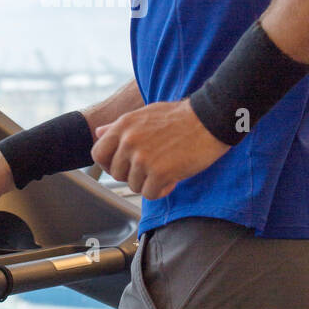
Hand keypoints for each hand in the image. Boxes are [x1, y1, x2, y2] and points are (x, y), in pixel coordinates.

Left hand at [91, 99, 229, 198]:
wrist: (210, 119)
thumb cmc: (181, 116)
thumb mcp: (146, 114)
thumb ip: (120, 126)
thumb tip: (98, 132)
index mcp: (124, 125)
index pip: (98, 153)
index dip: (108, 164)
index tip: (123, 166)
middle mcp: (129, 141)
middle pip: (117, 174)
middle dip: (133, 175)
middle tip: (151, 168)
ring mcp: (143, 158)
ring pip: (134, 186)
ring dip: (149, 183)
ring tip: (166, 170)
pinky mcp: (159, 172)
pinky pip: (150, 194)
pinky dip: (161, 190)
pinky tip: (172, 179)